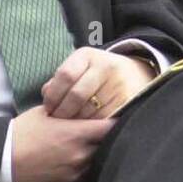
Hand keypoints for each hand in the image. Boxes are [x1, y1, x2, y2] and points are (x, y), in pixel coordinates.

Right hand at [11, 105, 115, 181]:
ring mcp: (75, 172)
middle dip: (102, 138)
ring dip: (92, 153)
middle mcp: (80, 154)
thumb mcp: (44, 112)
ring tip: (79, 146)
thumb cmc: (21, 134)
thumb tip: (79, 99)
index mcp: (77, 134)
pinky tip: (69, 160)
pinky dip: (81, 168)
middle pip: (105, 144)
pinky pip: (83, 175)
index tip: (112, 117)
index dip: (113, 121)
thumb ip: (66, 107)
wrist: (1, 164)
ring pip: (95, 160)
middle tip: (94, 131)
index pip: (110, 127)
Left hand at [41, 47, 155, 119]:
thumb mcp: (79, 69)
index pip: (65, 75)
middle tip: (58, 120)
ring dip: (76, 121)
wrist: (135, 75)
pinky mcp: (127, 100)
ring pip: (89, 110)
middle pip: (76, 95)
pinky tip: (87, 125)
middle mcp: (106, 66)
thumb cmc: (96, 75)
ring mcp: (118, 83)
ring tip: (72, 123)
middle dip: (63, 112)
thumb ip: (59, 81)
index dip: (53, 96)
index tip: (49, 108)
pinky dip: (92, 125)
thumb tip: (46, 95)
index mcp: (88, 56)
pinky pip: (102, 119)